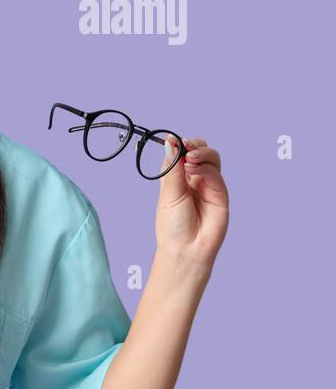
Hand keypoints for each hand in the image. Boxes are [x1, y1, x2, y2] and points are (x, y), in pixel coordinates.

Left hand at [155, 135, 228, 269]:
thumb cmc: (173, 226)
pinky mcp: (220, 193)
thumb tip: (170, 143)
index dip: (178, 144)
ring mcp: (208, 185)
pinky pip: (216, 174)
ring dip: (201, 153)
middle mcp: (194, 178)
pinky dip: (206, 167)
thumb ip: (172, 169)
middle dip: (192, 145)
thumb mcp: (168, 193)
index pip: (181, 153)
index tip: (172, 139)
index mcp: (177, 177)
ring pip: (211, 158)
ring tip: (189, 160)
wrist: (186, 249)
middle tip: (184, 147)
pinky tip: (194, 170)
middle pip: (199, 151)